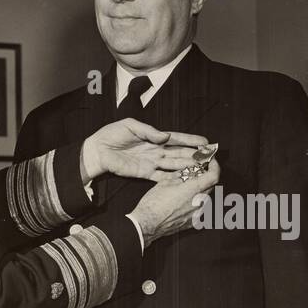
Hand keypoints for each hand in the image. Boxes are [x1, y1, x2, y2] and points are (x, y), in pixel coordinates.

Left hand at [80, 119, 208, 182]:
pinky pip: (161, 177)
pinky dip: (173, 179)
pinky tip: (184, 181)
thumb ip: (148, 131)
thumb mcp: (130, 125)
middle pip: (179, 153)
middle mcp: (156, 150)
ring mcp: (152, 163)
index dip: (191, 140)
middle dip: (195, 155)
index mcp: (154, 137)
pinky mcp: (144, 173)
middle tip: (210, 158)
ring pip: (174, 165)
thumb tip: (165, 136)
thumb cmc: (112, 134)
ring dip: (188, 167)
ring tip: (202, 170)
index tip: (206, 142)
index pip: (177, 138)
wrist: (98, 150)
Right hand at [129, 158, 219, 241]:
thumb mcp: (165, 182)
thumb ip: (179, 175)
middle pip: (211, 186)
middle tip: (197, 173)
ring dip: (200, 191)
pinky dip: (195, 202)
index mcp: (193, 190)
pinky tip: (183, 201)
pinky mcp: (193, 222)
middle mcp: (198, 203)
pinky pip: (199, 209)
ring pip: (205, 198)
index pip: (214, 176)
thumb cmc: (153, 204)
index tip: (211, 162)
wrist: (146, 224)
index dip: (215, 167)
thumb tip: (185, 171)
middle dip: (206, 178)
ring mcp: (197, 214)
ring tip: (187, 188)